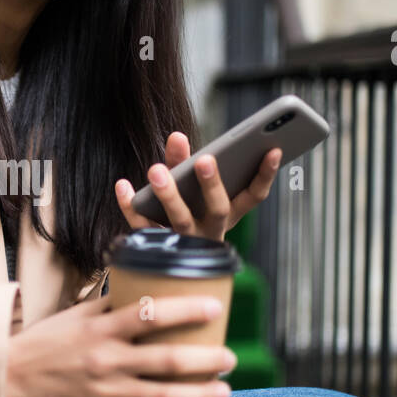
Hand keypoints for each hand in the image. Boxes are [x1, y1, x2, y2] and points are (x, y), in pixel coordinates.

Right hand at [5, 294, 237, 396]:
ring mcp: (107, 392)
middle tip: (229, 356)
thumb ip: (114, 304)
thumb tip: (152, 286)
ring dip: (201, 394)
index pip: (150, 315)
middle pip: (167, 361)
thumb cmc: (48, 340)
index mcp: (101, 329)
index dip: (187, 310)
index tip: (215, 306)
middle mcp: (107, 361)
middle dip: (206, 360)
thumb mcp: (78, 314)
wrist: (12, 376)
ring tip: (224, 388)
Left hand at [114, 131, 281, 241]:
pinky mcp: (154, 246)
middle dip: (212, 184)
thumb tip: (176, 135)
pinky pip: (141, 225)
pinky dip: (130, 205)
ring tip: (155, 169)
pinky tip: (122, 184)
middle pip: (217, 209)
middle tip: (205, 159)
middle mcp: (210, 231)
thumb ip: (184, 161)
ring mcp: (183, 242)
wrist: (158, 261)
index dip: (266, 175)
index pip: (254, 196)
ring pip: (179, 221)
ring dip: (168, 194)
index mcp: (228, 214)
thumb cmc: (181, 210)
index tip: (274, 149)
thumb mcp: (189, 186)